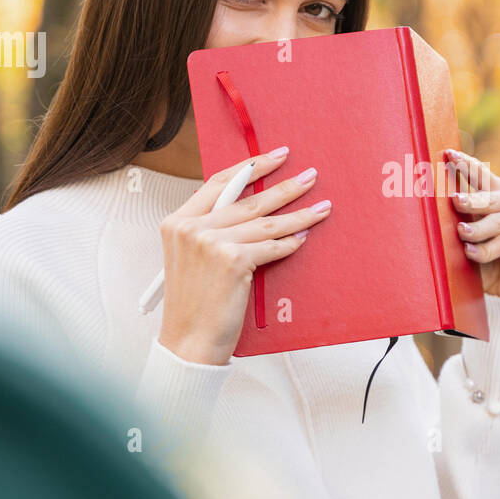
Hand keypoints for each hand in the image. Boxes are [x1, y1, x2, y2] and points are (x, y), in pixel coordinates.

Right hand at [157, 148, 329, 365]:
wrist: (190, 341)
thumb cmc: (195, 305)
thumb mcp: (191, 258)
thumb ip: (211, 230)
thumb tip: (251, 209)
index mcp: (177, 222)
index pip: (218, 183)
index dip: (250, 167)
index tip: (274, 157)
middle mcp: (192, 228)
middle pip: (249, 199)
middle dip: (285, 187)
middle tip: (310, 176)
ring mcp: (211, 242)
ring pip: (267, 223)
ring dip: (299, 215)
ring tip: (321, 207)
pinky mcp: (233, 260)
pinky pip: (272, 247)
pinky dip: (290, 244)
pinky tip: (304, 239)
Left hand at [443, 148, 499, 298]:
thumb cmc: (484, 255)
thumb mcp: (470, 231)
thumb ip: (462, 214)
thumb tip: (438, 198)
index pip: (483, 175)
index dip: (466, 165)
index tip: (448, 155)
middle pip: (492, 197)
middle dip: (472, 200)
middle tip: (454, 201)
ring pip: (498, 221)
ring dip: (477, 230)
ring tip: (461, 233)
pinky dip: (486, 250)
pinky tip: (471, 253)